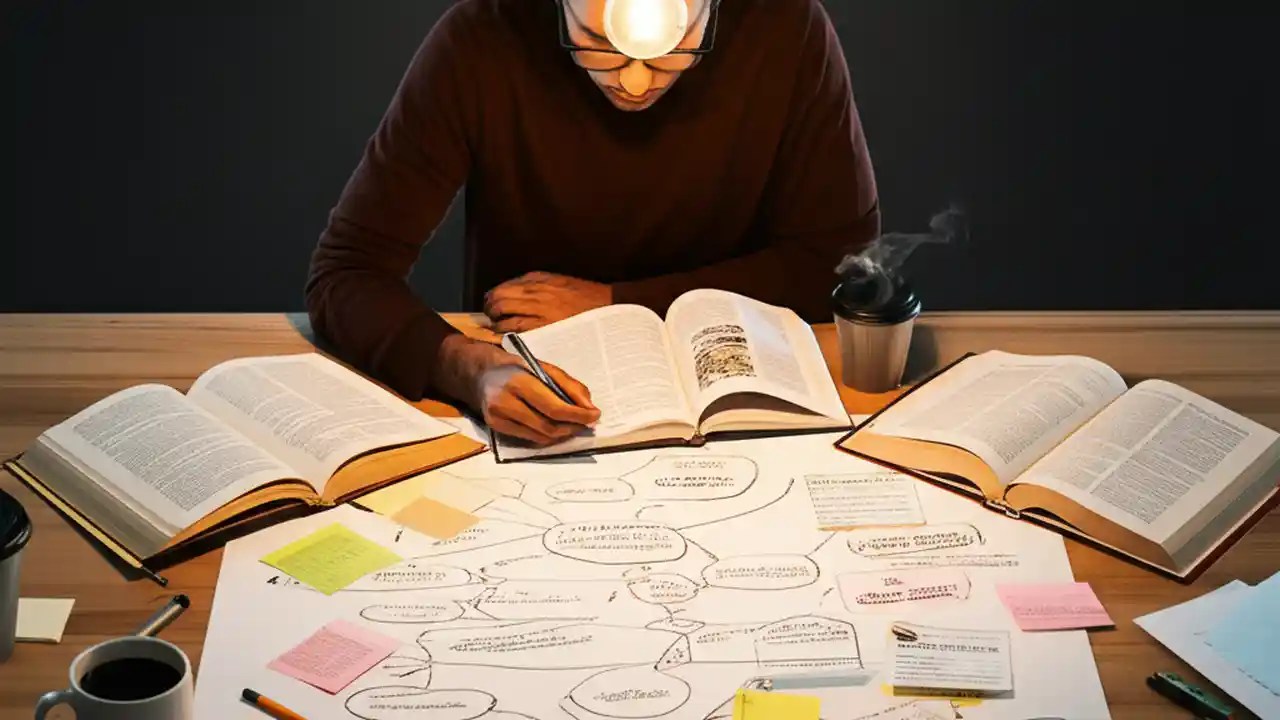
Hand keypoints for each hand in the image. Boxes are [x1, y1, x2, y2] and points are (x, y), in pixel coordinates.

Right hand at [434, 335, 600, 445]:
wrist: (480, 373)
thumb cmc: (516, 367)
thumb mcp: (543, 367)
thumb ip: (568, 385)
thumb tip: (589, 407)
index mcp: (519, 382)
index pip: (554, 407)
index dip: (578, 415)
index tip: (595, 415)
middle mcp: (505, 402)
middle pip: (548, 426)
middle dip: (573, 426)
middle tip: (587, 423)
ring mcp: (498, 417)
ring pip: (540, 436)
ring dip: (562, 434)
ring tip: (575, 426)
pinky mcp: (496, 427)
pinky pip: (529, 439)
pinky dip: (547, 436)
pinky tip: (556, 428)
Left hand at [484, 272, 611, 332]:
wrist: (608, 307)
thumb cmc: (583, 296)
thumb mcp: (556, 280)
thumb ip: (532, 283)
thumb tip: (509, 290)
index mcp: (536, 281)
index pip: (501, 289)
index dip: (492, 299)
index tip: (492, 306)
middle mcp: (535, 295)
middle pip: (497, 302)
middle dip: (490, 312)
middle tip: (493, 319)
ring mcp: (539, 314)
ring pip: (503, 320)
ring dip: (497, 326)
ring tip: (502, 330)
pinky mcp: (545, 331)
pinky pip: (517, 335)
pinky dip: (509, 338)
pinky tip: (512, 340)